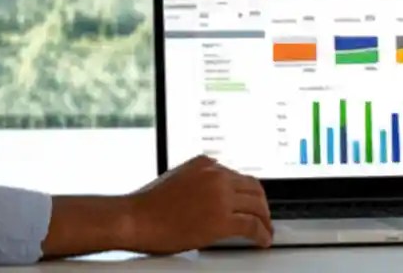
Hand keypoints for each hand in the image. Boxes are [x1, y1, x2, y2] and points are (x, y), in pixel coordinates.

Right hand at [124, 155, 272, 253]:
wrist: (135, 218)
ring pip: (256, 206)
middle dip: (261, 204)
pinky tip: (263, 239)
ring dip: (265, 219)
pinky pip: (251, 225)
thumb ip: (198, 180)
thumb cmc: (148, 204)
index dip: (247, 192)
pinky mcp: (221, 220)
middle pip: (253, 187)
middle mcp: (216, 175)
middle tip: (264, 216)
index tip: (250, 201)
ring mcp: (220, 196)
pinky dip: (262, 233)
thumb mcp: (177, 178)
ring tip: (266, 230)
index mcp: (206, 163)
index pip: (237, 176)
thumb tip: (211, 194)